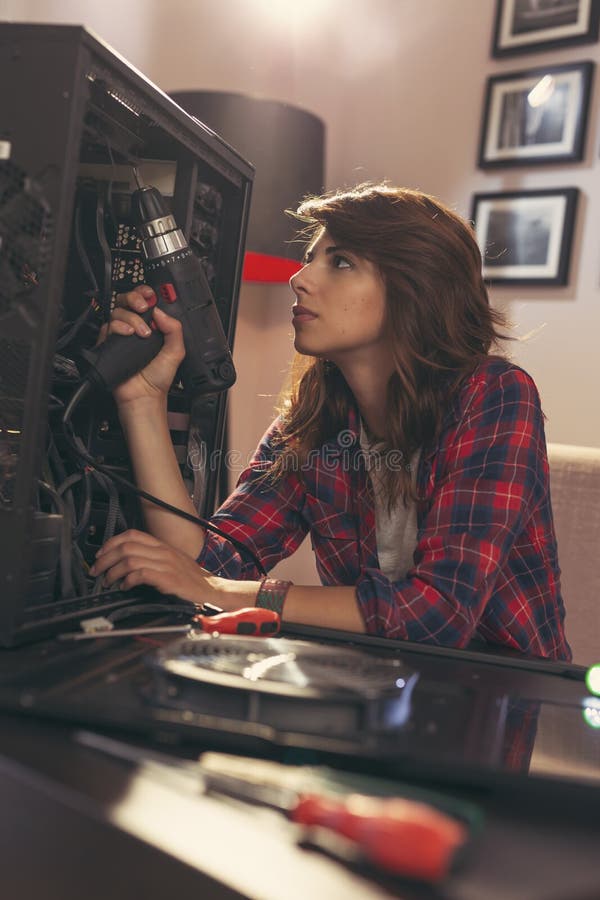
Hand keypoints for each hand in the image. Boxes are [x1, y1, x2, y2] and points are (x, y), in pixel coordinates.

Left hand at [90, 529, 223, 605]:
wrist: (212, 590)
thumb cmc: (192, 579)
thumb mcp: (172, 561)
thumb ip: (153, 557)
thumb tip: (128, 561)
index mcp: (162, 546)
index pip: (132, 535)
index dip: (111, 543)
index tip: (100, 554)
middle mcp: (163, 551)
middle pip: (126, 546)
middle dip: (105, 558)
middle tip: (96, 570)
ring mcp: (166, 564)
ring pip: (130, 559)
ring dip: (113, 571)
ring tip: (108, 581)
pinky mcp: (167, 579)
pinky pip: (141, 574)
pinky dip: (128, 581)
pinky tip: (125, 587)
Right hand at [97, 286, 185, 406]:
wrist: (144, 395)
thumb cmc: (158, 378)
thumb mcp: (176, 351)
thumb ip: (174, 329)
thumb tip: (160, 312)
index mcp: (151, 327)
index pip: (144, 302)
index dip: (144, 294)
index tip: (149, 295)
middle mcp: (135, 328)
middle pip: (127, 301)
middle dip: (134, 298)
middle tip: (142, 307)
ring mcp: (121, 335)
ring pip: (118, 312)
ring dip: (131, 318)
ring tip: (141, 333)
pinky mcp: (108, 343)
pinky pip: (108, 326)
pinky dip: (118, 326)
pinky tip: (128, 334)